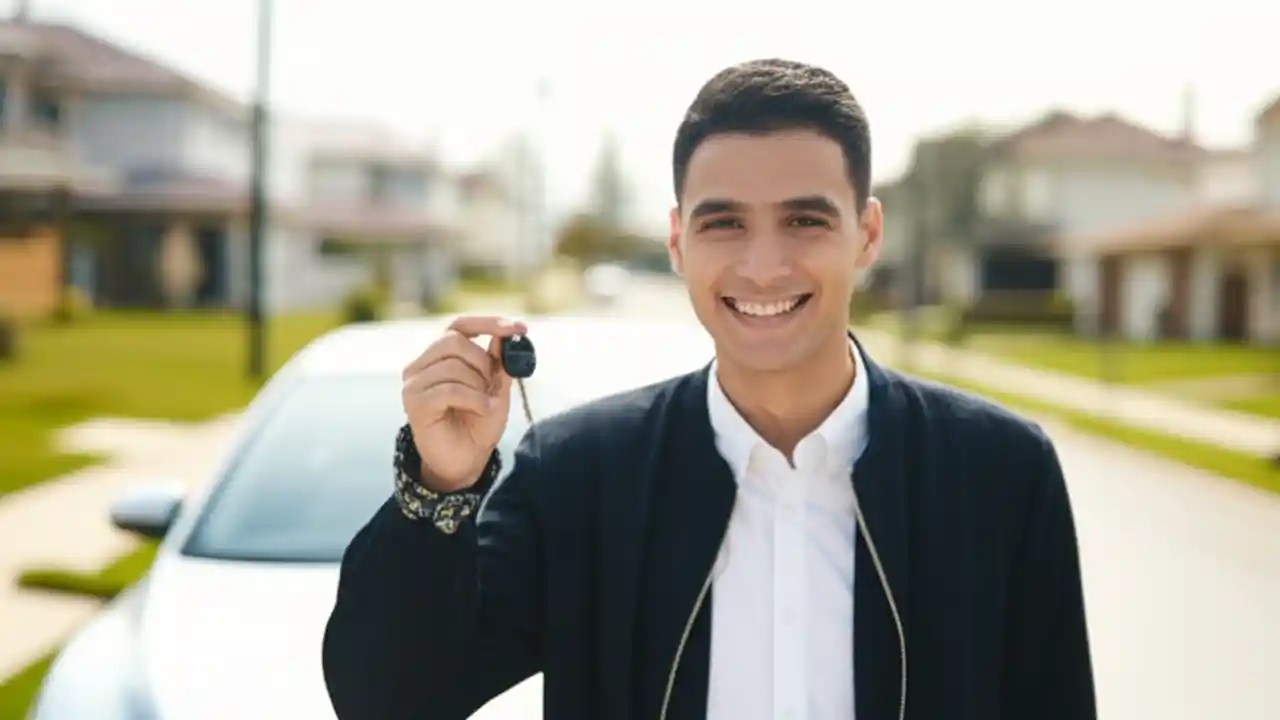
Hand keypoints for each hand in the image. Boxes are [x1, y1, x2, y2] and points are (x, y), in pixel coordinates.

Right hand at [401, 316, 527, 491]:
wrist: (466, 461)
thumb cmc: (478, 424)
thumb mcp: (496, 388)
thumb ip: (498, 361)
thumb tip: (505, 333)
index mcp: (439, 356)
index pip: (458, 325)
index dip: (488, 323)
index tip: (517, 328)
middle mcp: (421, 365)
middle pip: (453, 340)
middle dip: (482, 362)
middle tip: (492, 384)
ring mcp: (414, 383)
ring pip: (453, 366)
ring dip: (479, 386)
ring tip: (484, 404)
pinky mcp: (414, 403)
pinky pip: (450, 389)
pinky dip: (474, 399)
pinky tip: (481, 409)